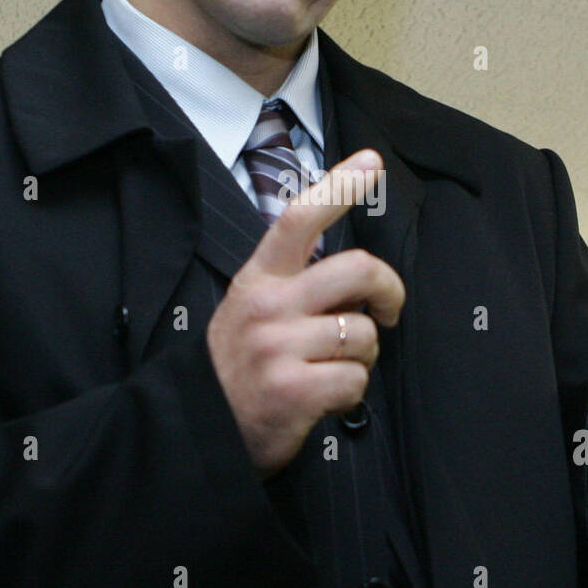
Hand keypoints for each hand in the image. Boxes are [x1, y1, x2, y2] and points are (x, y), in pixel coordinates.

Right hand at [206, 149, 403, 478]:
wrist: (198, 424)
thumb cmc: (237, 366)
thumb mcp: (249, 308)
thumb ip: (293, 284)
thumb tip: (356, 277)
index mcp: (259, 279)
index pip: (299, 218)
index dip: (340, 187)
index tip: (370, 163)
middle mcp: (268, 305)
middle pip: (357, 269)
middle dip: (390, 289)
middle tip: (388, 309)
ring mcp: (278, 347)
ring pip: (363, 333)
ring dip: (363, 356)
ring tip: (334, 367)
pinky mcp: (292, 390)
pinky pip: (356, 380)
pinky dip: (351, 392)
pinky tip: (326, 396)